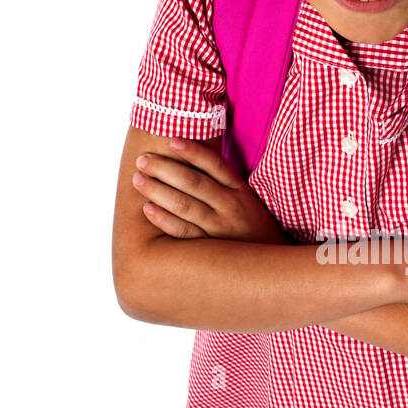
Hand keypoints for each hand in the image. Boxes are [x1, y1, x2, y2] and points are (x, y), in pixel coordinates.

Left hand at [133, 137, 288, 241]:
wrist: (269, 267)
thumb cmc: (250, 227)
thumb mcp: (246, 200)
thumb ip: (223, 182)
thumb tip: (192, 157)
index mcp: (241, 191)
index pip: (216, 165)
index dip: (193, 151)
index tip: (171, 140)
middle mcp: (231, 207)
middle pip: (194, 183)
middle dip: (165, 168)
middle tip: (142, 160)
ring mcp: (221, 230)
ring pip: (185, 205)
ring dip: (158, 190)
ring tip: (138, 179)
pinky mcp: (211, 249)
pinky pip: (183, 232)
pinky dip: (164, 219)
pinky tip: (148, 208)